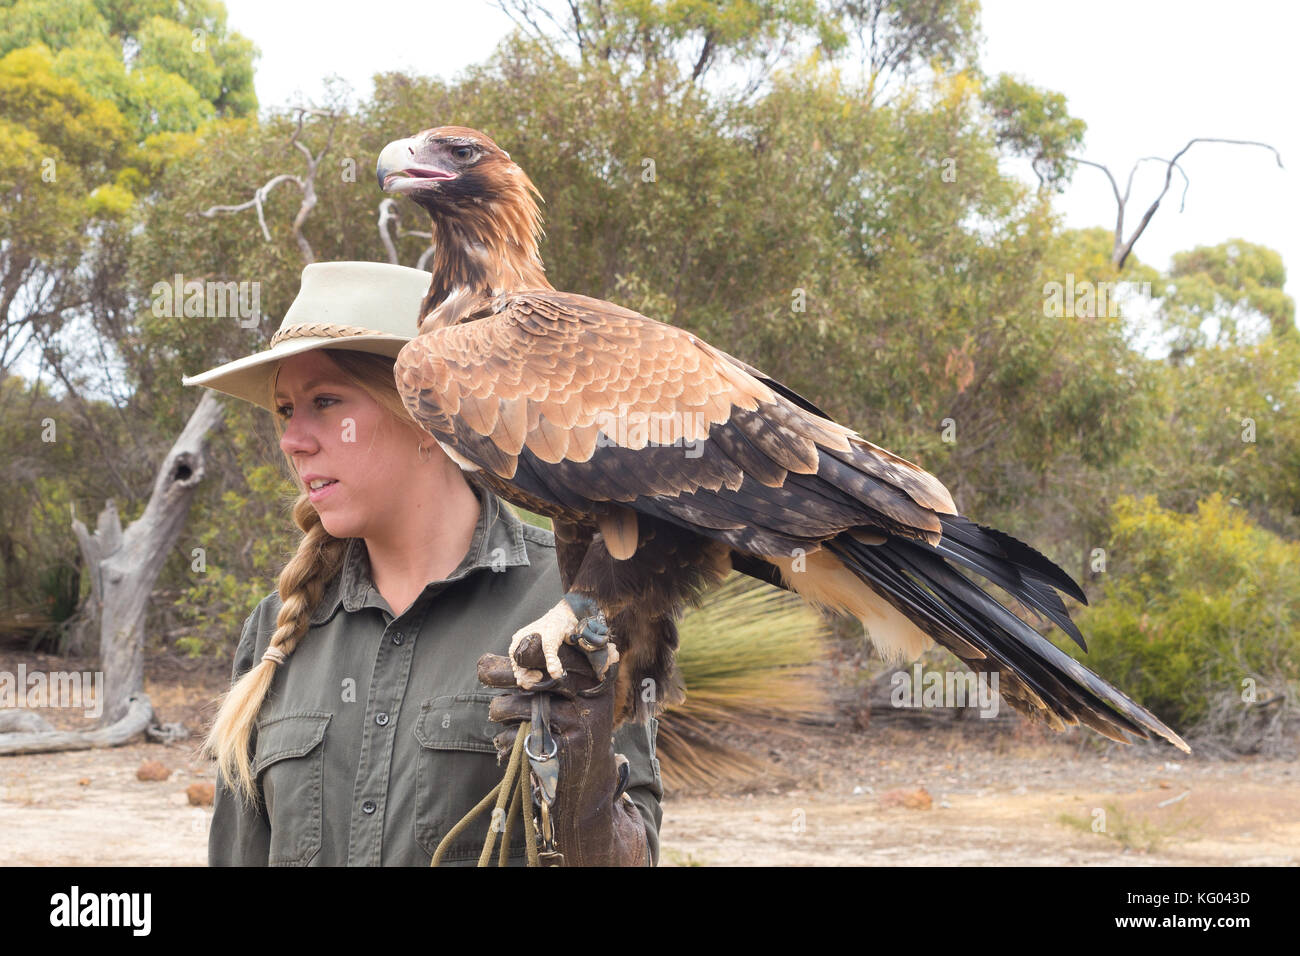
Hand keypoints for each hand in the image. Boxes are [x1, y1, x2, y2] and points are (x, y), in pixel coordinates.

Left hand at [477, 635, 647, 866]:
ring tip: (498, 712)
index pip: (561, 651)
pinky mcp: (567, 749)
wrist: (588, 782)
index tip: (512, 649)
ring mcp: (582, 722)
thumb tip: (482, 661)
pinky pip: (523, 737)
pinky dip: (506, 739)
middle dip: (504, 671)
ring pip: (525, 704)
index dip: (533, 648)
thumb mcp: (564, 696)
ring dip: (501, 708)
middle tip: (483, 671)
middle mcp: (593, 695)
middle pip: (540, 673)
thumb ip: (533, 674)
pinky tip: (506, 743)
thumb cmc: (567, 728)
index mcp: (595, 675)